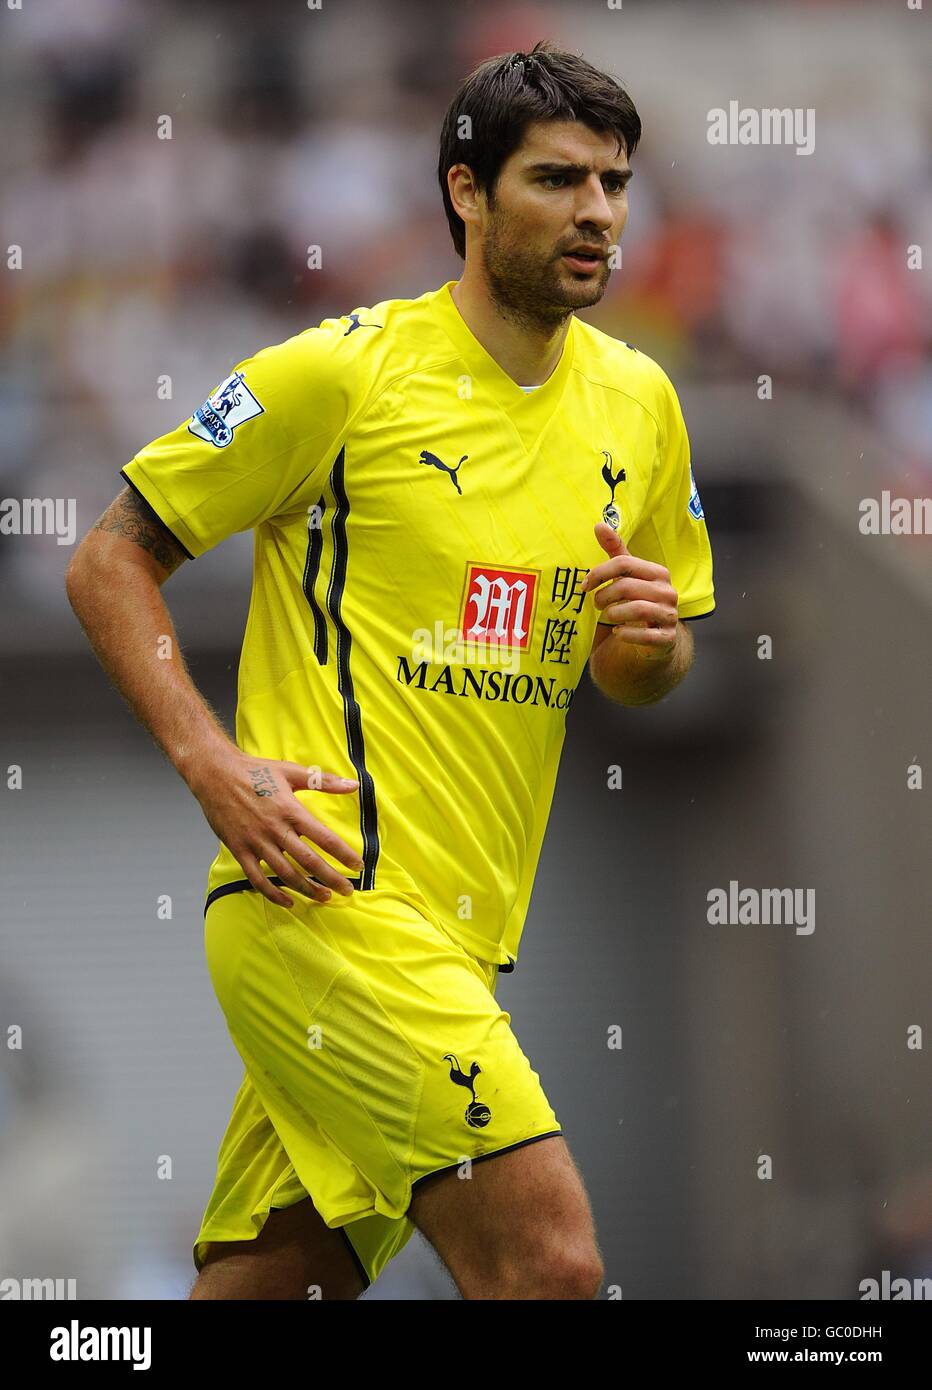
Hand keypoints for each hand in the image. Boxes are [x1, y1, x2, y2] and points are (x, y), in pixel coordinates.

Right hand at [190, 749, 364, 907]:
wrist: (215, 774)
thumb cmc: (254, 771)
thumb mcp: (291, 772)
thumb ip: (324, 781)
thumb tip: (354, 785)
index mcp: (291, 811)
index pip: (324, 838)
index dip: (344, 854)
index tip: (358, 866)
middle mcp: (275, 829)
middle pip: (309, 861)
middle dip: (330, 878)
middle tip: (347, 891)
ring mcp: (256, 842)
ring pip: (285, 874)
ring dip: (306, 888)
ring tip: (323, 897)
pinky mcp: (239, 850)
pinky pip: (258, 878)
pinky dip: (273, 894)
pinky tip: (288, 901)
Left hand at [580, 522, 678, 659]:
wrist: (656, 637)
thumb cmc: (637, 600)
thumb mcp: (627, 575)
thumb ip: (615, 551)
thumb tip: (599, 524)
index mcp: (658, 573)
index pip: (624, 563)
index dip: (599, 573)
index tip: (585, 585)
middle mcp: (668, 592)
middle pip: (627, 586)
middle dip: (604, 596)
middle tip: (595, 604)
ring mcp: (670, 615)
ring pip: (637, 609)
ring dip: (613, 614)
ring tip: (607, 616)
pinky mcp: (667, 638)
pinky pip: (645, 636)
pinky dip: (626, 634)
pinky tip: (618, 632)